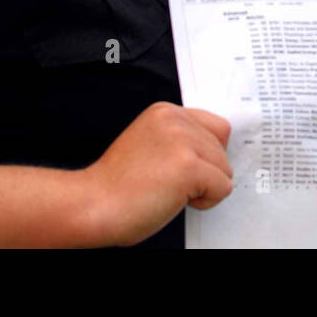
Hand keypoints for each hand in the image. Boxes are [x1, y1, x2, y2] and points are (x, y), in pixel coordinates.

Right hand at [81, 102, 233, 246]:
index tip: (184, 169)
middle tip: (170, 183)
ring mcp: (182, 141)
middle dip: (205, 171)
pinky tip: (175, 201)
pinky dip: (206, 201)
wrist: (91, 205)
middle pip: (222, 147)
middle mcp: (175, 120)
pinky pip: (223, 187)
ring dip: (205, 187)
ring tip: (170, 191)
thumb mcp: (149, 144)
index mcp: (165, 112)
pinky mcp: (188, 166)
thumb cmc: (116, 186)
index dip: (206, 153)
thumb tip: (214, 150)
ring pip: (225, 169)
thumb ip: (179, 138)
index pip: (215, 127)